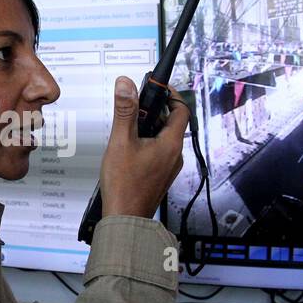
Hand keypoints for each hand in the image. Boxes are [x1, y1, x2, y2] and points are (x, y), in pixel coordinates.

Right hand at [99, 76, 187, 219]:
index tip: (157, 86)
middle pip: (170, 122)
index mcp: (171, 144)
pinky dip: (145, 144)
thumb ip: (125, 111)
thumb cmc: (125, 185)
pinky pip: (157, 152)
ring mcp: (168, 167)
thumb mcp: (121, 141)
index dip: (170, 94)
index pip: (181, 109)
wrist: (125, 218)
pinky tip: (128, 150)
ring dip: (147, 128)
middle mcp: (174, 155)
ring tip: (126, 131)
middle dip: (152, 111)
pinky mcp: (160, 175)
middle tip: (134, 108)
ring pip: (162, 138)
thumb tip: (126, 85)